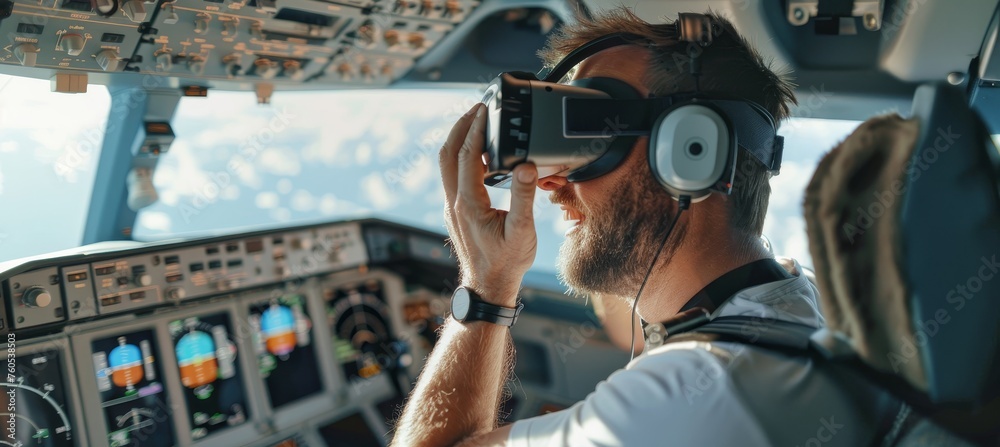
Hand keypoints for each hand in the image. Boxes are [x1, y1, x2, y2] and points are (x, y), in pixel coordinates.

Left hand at [439, 103, 537, 306]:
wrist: (488, 287)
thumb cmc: (506, 263)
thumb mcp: (522, 230)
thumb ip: (524, 196)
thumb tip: (526, 166)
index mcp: (469, 204)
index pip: (467, 156)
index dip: (476, 130)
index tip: (485, 110)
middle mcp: (455, 202)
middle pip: (447, 154)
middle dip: (460, 127)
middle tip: (476, 108)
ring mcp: (453, 207)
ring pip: (446, 165)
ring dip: (458, 141)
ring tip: (476, 124)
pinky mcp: (457, 211)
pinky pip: (452, 176)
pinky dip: (461, 157)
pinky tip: (477, 155)